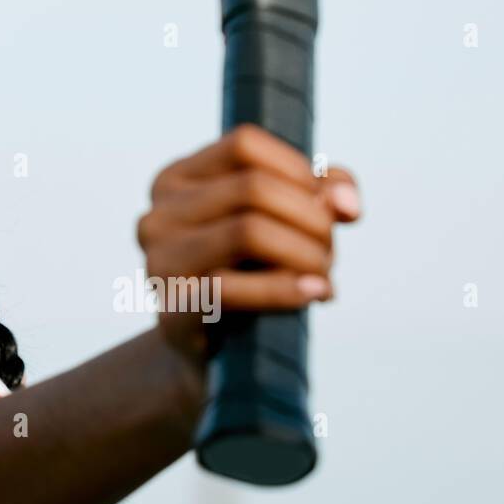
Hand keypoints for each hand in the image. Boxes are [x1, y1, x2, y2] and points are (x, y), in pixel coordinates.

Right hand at [135, 123, 361, 369]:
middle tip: (329, 253)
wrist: (214, 359)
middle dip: (312, 219)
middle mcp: (158, 214)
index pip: (244, 144)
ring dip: (307, 254)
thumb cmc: (250, 279)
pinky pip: (231, 288)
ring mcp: (159, 262)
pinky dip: (284, 289)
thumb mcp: (280, 223)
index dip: (299, 169)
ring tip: (324, 279)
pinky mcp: (172, 310)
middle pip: (254, 188)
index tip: (326, 206)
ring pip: (248, 230)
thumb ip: (317, 194)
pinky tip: (314, 294)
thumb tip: (345, 203)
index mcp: (177, 181)